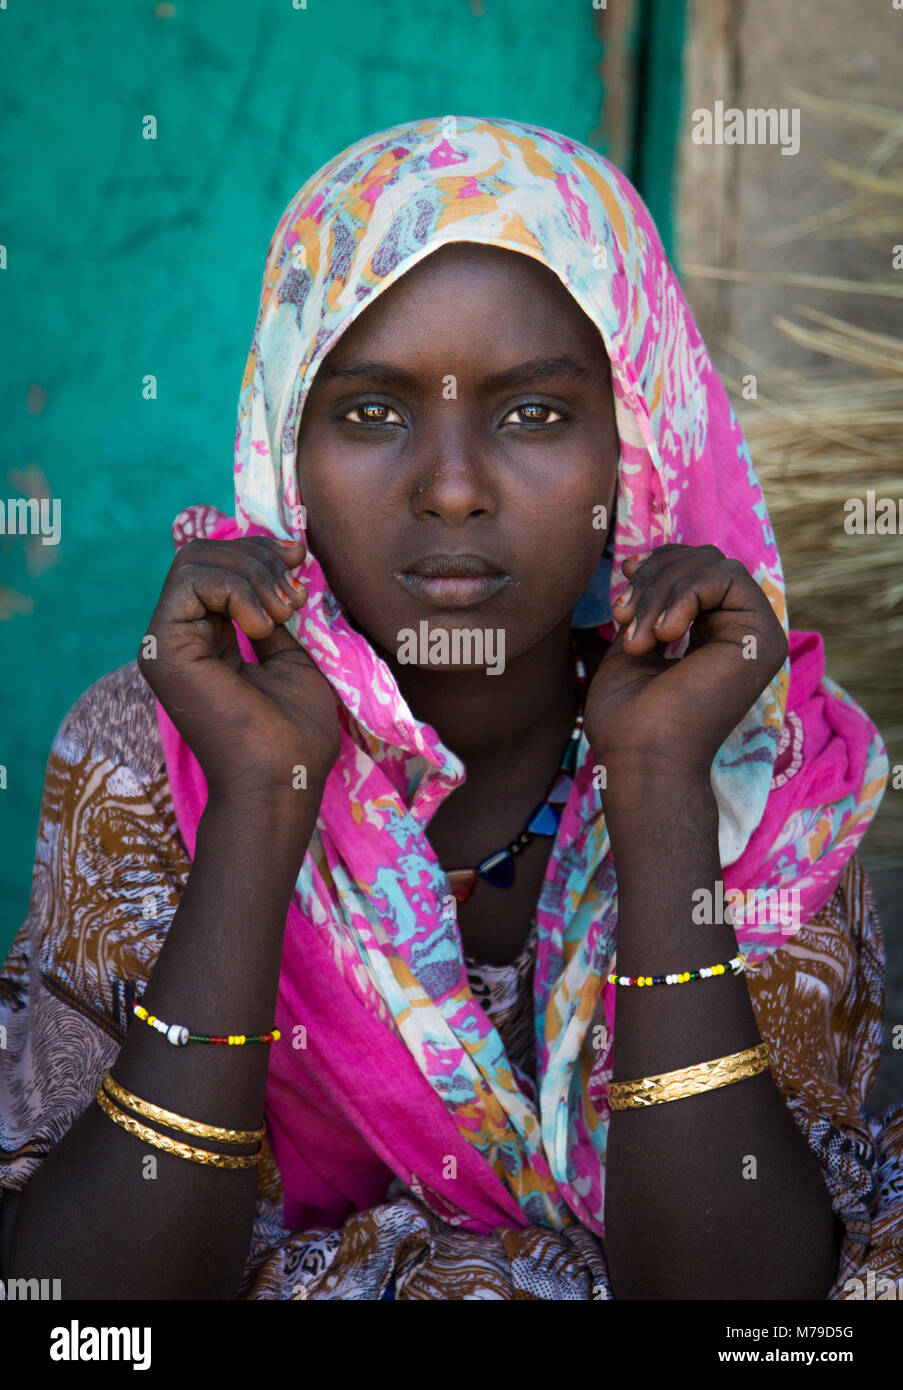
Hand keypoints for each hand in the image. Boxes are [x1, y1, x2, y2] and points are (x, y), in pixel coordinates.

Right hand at [138, 536, 340, 801]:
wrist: (282, 780)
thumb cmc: (294, 734)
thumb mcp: (292, 657)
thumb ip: (273, 614)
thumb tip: (280, 566)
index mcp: (206, 639)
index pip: (217, 566)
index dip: (259, 551)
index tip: (300, 558)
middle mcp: (180, 637)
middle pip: (203, 554)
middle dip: (259, 557)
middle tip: (296, 594)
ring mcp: (166, 642)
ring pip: (196, 560)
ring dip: (254, 573)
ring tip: (284, 611)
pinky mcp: (163, 647)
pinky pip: (192, 580)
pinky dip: (238, 589)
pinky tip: (261, 626)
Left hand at [584, 544, 787, 778]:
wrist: (642, 760)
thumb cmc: (629, 719)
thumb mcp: (632, 644)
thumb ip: (648, 607)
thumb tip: (641, 564)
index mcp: (712, 635)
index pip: (695, 569)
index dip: (659, 562)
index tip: (625, 573)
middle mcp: (739, 632)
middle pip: (703, 560)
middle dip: (654, 578)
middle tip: (622, 617)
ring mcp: (755, 635)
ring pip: (711, 565)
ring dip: (661, 591)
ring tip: (637, 638)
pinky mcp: (762, 638)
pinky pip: (727, 577)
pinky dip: (684, 595)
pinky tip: (663, 636)